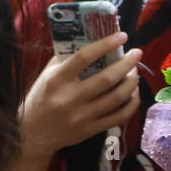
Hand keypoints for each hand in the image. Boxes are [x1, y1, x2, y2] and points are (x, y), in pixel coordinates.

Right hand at [20, 32, 141, 159]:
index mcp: (57, 81)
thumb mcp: (46, 76)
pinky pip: (120, 116)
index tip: (121, 36)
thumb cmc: (40, 99)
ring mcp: (82, 116)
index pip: (83, 58)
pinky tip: (134, 93)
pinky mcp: (91, 129)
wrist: (33, 134)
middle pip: (107, 78)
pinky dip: (132, 103)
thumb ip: (65, 60)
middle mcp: (70, 98)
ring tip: (135, 72)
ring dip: (132, 82)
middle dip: (127, 64)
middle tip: (137, 53)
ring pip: (117, 97)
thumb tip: (91, 43)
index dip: (105, 44)